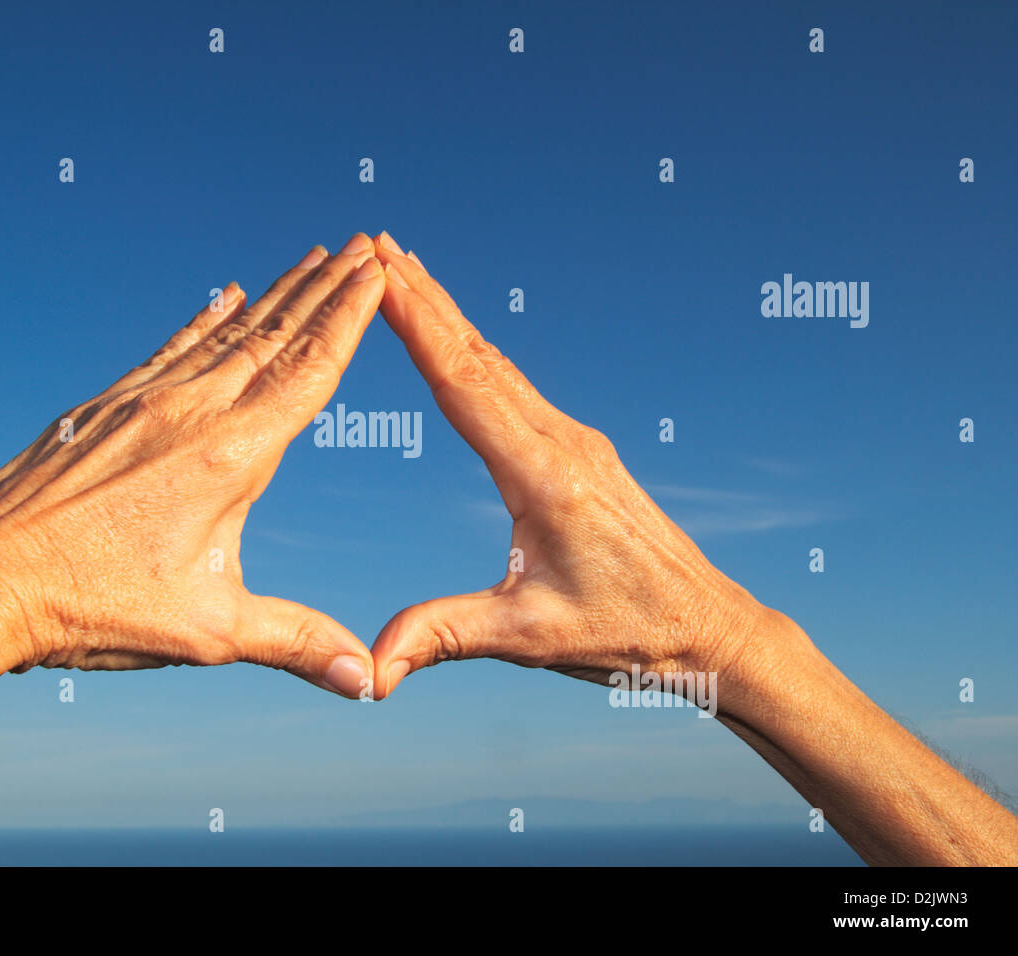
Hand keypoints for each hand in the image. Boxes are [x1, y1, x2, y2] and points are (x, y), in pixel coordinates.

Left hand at [0, 234, 384, 697]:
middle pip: (276, 335)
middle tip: (364, 243)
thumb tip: (367, 680)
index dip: (352, 318)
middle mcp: (193, 412)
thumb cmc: (92, 603)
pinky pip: (170, 348)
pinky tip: (220, 296)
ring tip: (311, 258)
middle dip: (327, 288)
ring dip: (275, 294)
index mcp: (232, 456)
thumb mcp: (208, 630)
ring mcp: (144, 402)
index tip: (379, 270)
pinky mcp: (104, 407)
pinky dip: (204, 319)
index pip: (310, 371)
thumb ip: (294, 639)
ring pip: (226, 333)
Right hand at [368, 232, 771, 701]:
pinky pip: (518, 386)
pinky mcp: (582, 452)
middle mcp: (561, 442)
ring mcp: (576, 441)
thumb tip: (371, 669)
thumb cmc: (627, 631)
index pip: (465, 385)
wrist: (710, 626)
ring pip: (500, 364)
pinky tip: (463, 341)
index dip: (418, 325)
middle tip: (378, 242)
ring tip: (408, 271)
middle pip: (479, 355)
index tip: (382, 273)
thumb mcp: (528, 638)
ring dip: (451, 315)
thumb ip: (444, 635)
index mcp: (544, 475)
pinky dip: (477, 351)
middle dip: (425, 297)